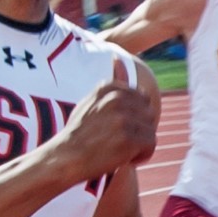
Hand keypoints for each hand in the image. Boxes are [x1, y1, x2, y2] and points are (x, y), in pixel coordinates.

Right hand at [58, 58, 157, 184]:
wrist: (66, 157)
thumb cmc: (79, 133)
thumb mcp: (91, 100)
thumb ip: (110, 85)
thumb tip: (117, 58)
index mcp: (109, 87)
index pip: (141, 98)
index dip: (134, 116)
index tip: (117, 128)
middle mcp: (117, 99)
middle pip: (149, 113)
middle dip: (139, 129)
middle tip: (119, 141)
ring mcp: (123, 118)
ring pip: (151, 130)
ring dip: (140, 144)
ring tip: (120, 150)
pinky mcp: (128, 138)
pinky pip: (151, 144)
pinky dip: (142, 155)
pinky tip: (125, 158)